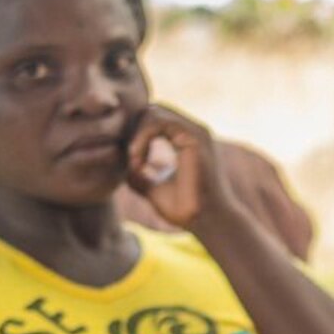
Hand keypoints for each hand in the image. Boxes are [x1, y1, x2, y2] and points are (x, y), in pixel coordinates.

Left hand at [124, 103, 228, 231]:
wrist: (209, 223)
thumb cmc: (186, 211)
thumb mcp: (154, 189)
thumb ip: (140, 174)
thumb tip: (125, 166)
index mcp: (187, 140)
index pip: (154, 118)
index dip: (136, 134)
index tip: (131, 162)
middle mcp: (194, 131)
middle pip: (152, 110)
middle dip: (133, 130)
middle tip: (129, 159)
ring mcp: (196, 132)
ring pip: (153, 112)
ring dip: (136, 135)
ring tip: (134, 162)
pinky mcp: (195, 138)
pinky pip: (158, 121)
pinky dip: (142, 137)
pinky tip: (139, 160)